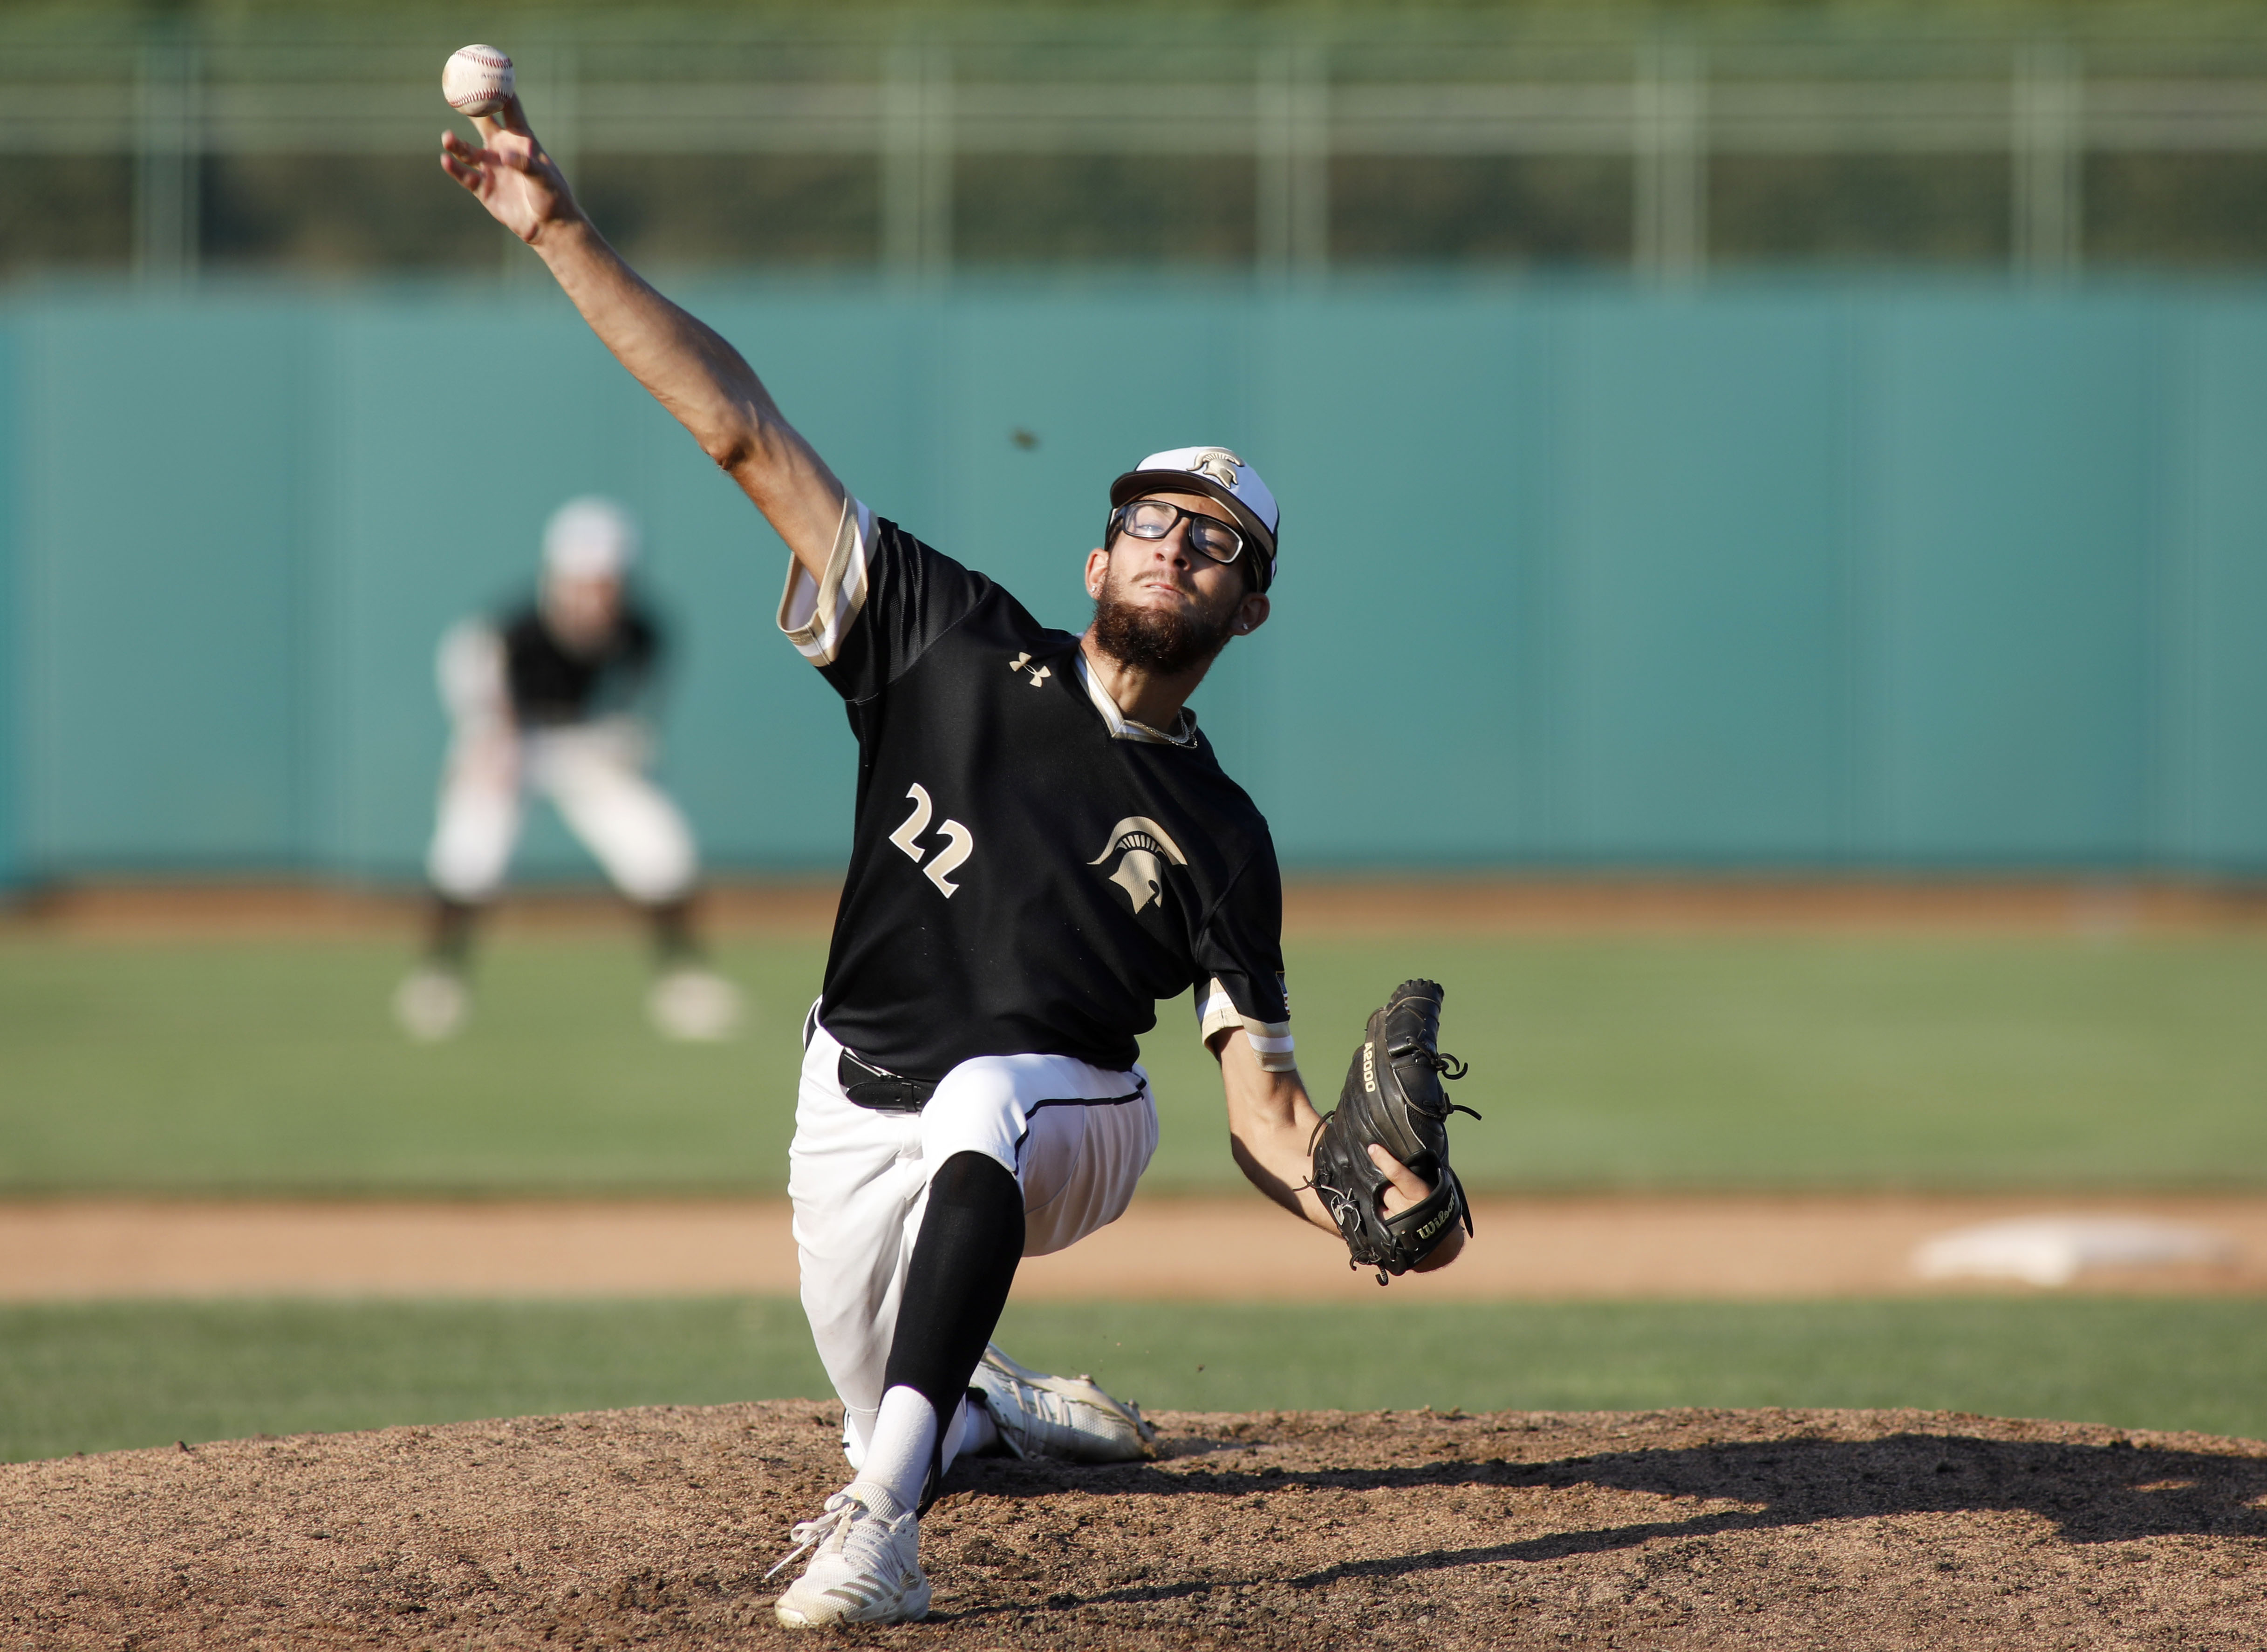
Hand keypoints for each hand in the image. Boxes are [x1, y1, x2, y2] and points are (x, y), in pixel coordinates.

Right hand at [439, 97, 577, 244]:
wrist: (548, 226)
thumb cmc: (553, 198)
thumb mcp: (545, 180)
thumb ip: (527, 165)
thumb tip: (506, 155)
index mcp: (522, 140)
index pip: (510, 109)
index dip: (500, 89)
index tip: (489, 69)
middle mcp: (502, 149)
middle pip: (482, 122)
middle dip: (469, 107)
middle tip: (454, 92)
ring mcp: (491, 168)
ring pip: (468, 150)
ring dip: (456, 144)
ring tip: (448, 138)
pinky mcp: (483, 188)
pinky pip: (464, 175)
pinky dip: (455, 168)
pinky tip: (446, 160)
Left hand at [1368, 1144, 1465, 1271]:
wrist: (1443, 1247)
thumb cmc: (1440, 1211)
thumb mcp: (1437, 1190)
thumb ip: (1421, 1176)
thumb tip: (1407, 1156)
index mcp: (1421, 1194)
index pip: (1398, 1174)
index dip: (1384, 1160)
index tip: (1372, 1148)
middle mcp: (1406, 1209)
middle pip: (1384, 1189)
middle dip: (1384, 1186)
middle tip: (1392, 1188)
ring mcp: (1395, 1224)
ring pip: (1377, 1204)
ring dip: (1380, 1203)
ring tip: (1392, 1207)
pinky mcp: (1387, 1236)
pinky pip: (1375, 1219)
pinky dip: (1378, 1215)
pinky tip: (1385, 1216)